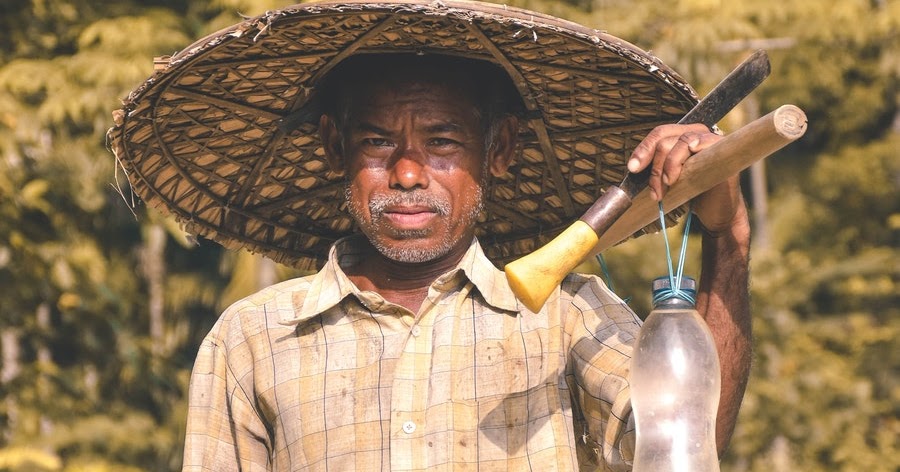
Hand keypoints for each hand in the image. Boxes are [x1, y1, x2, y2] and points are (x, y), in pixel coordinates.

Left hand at [627, 123, 747, 235]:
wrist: (717, 212)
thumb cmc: (692, 194)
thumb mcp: (669, 178)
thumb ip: (656, 167)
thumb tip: (632, 166)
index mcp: (683, 136)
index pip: (660, 133)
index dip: (644, 149)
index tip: (632, 169)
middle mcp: (698, 133)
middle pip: (666, 139)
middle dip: (655, 166)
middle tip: (654, 191)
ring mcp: (712, 140)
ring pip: (681, 142)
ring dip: (667, 167)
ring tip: (666, 188)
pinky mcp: (722, 150)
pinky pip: (698, 146)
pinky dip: (681, 161)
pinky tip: (675, 176)